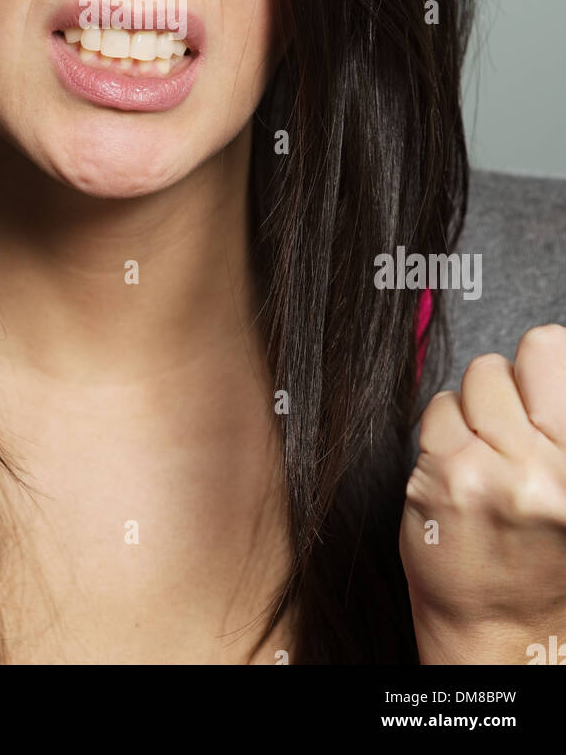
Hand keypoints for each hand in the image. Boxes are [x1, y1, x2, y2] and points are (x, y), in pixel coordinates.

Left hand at [400, 323, 565, 664]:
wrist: (503, 636)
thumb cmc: (541, 563)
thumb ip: (555, 428)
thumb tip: (539, 360)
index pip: (548, 349)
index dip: (533, 368)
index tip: (530, 391)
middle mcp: (541, 467)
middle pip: (497, 366)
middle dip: (496, 393)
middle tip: (502, 438)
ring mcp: (487, 472)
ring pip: (460, 387)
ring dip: (465, 415)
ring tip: (480, 460)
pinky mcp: (441, 480)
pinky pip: (432, 416)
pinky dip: (439, 436)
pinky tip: (454, 474)